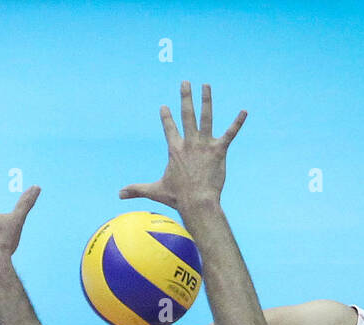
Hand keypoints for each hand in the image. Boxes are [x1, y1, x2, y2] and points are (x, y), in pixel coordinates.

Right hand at [119, 82, 246, 212]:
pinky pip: (230, 133)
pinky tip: (244, 112)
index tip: (164, 107)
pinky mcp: (219, 150)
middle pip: (187, 115)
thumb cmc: (177, 197)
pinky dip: (237, 123)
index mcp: (175, 149)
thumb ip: (137, 189)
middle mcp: (189, 143)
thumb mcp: (155, 191)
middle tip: (185, 82)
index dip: (166, 117)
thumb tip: (119, 194)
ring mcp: (204, 145)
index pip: (169, 128)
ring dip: (206, 100)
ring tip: (206, 85)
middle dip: (186, 97)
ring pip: (206, 117)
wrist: (197, 202)